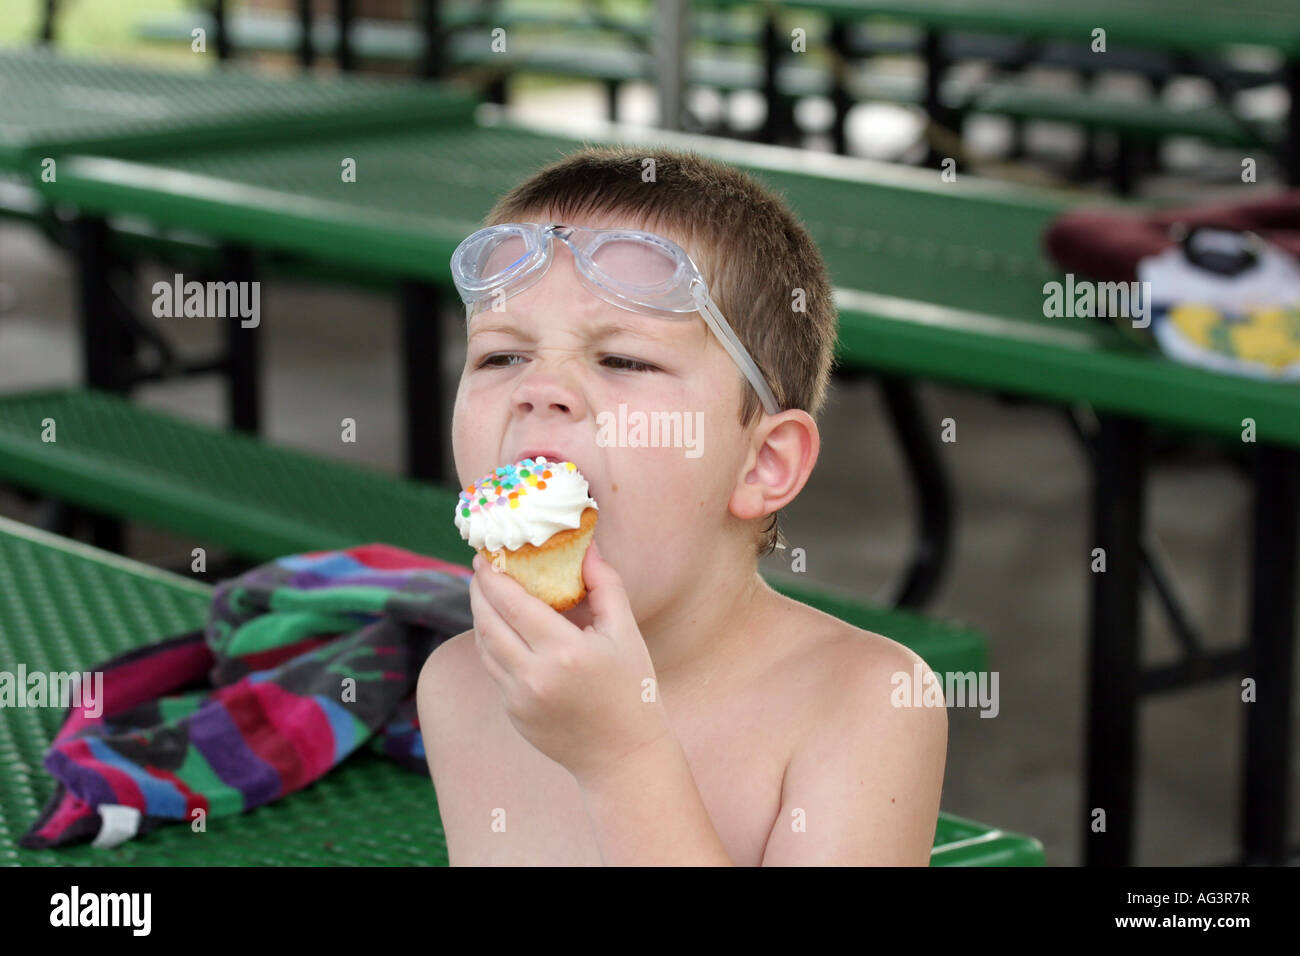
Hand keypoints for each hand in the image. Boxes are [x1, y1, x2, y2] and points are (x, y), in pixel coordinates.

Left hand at [469, 541, 672, 783]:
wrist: (623, 756)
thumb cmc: (631, 691)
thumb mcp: (626, 634)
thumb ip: (606, 586)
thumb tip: (588, 548)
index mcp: (564, 652)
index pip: (513, 603)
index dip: (493, 576)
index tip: (485, 556)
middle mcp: (534, 676)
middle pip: (488, 622)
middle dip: (479, 591)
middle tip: (481, 569)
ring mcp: (519, 698)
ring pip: (484, 647)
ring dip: (480, 616)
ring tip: (486, 595)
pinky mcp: (513, 714)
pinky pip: (495, 670)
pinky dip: (492, 644)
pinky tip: (502, 630)